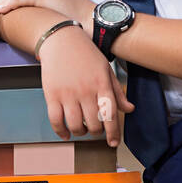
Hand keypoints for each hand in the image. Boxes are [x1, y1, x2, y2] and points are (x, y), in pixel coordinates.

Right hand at [38, 26, 133, 146]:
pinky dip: (61, 131)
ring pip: (75, 125)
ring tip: (81, 129)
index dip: (113, 132)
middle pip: (93, 124)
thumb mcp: (105, 69)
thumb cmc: (85, 53)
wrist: (61, 39)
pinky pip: (56, 121)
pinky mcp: (52, 95)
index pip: (111, 115)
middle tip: (94, 129)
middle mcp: (86, 91)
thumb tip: (129, 109)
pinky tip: (65, 133)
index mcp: (101, 84)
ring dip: (80, 132)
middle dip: (96, 132)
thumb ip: (117, 91)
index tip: (113, 142)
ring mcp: (68, 94)